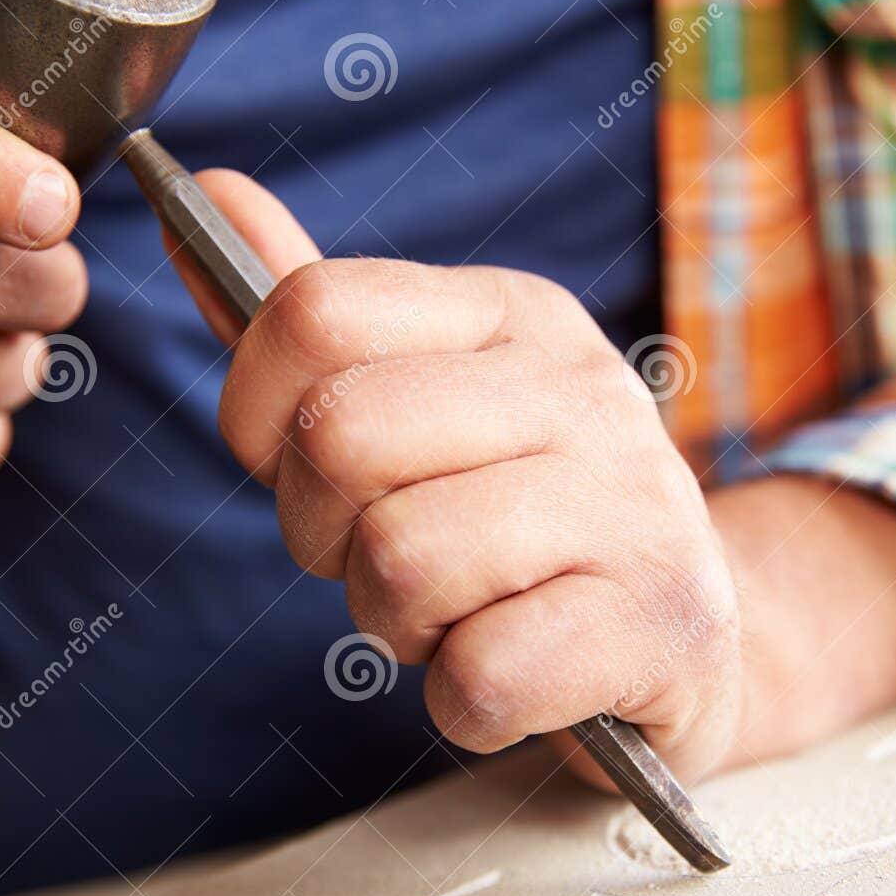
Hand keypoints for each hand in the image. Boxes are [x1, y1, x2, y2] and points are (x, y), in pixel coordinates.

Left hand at [174, 172, 895, 784]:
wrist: (687, 641)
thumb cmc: (523, 527)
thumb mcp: (427, 408)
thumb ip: (319, 324)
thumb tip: (209, 191)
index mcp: (515, 315)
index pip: (315, 312)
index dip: (259, 415)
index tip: (303, 472)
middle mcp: (585, 389)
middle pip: (339, 438)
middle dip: (324, 534)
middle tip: (391, 561)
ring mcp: (637, 504)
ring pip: (399, 562)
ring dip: (399, 625)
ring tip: (463, 616)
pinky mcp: (662, 626)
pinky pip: (481, 675)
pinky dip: (465, 704)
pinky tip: (514, 676)